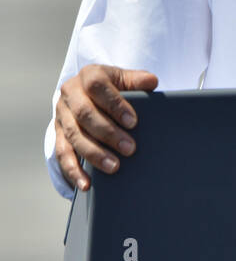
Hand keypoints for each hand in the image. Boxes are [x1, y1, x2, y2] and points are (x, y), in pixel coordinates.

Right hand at [54, 64, 157, 191]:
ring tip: (114, 167)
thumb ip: (137, 80)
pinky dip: (73, 171)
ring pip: (74, 136)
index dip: (115, 104)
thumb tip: (151, 82)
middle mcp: (70, 94)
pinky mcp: (58, 134)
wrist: (88, 93)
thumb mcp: (125, 79)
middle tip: (130, 149)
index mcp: (88, 75)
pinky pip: (62, 154)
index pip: (97, 86)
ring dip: (94, 153)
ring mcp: (62, 115)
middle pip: (84, 113)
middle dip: (108, 133)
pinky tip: (86, 184)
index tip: (133, 122)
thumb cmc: (113, 87)